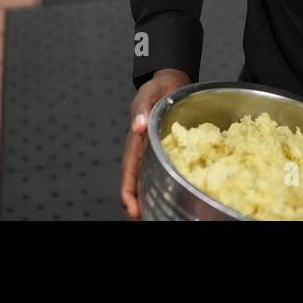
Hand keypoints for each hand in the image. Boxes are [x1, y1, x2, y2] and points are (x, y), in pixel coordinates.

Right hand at [120, 68, 191, 219]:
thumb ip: (143, 106)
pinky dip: (165, 187)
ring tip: (157, 216)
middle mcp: (143, 149)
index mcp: (136, 139)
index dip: (128, 190)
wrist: (173, 82)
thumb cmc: (160, 87)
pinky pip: (164, 172)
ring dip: (149, 198)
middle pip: (136, 181)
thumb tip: (139, 126)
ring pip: (148, 179)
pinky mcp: (168, 151)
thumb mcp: (150, 91)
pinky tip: (174, 198)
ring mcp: (155, 152)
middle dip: (137, 202)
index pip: (128, 169)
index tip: (130, 208)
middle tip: (142, 220)